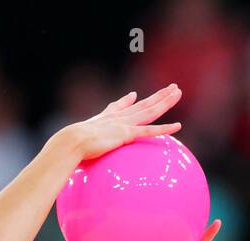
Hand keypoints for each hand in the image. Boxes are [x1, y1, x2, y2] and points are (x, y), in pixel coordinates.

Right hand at [59, 85, 183, 160]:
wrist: (72, 141)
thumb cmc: (72, 144)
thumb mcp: (81, 134)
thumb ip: (84, 136)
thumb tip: (81, 139)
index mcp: (107, 118)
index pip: (121, 107)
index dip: (129, 101)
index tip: (134, 95)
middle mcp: (118, 118)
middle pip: (143, 104)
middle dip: (158, 95)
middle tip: (173, 87)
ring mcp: (124, 124)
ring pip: (150, 110)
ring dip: (165, 101)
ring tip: (177, 92)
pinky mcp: (127, 134)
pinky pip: (150, 130)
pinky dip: (164, 128)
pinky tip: (178, 126)